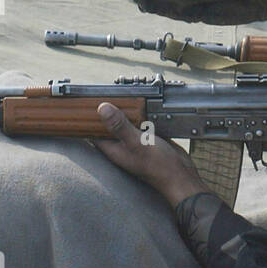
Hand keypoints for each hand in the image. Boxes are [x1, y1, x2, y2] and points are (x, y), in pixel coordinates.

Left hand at [94, 103, 210, 207]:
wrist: (180, 175)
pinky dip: (140, 113)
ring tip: (124, 94)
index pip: (93, 131)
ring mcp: (134, 141)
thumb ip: (120, 126)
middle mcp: (121, 144)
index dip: (88, 117)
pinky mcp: (147, 137)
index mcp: (113, 148)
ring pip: (125, 121)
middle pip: (108, 124)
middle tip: (108, 91)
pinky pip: (139, 122)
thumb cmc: (158, 166)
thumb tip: (102, 109)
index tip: (85, 100)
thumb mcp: (137, 142)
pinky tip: (143, 103)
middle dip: (108, 109)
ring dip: (125, 110)